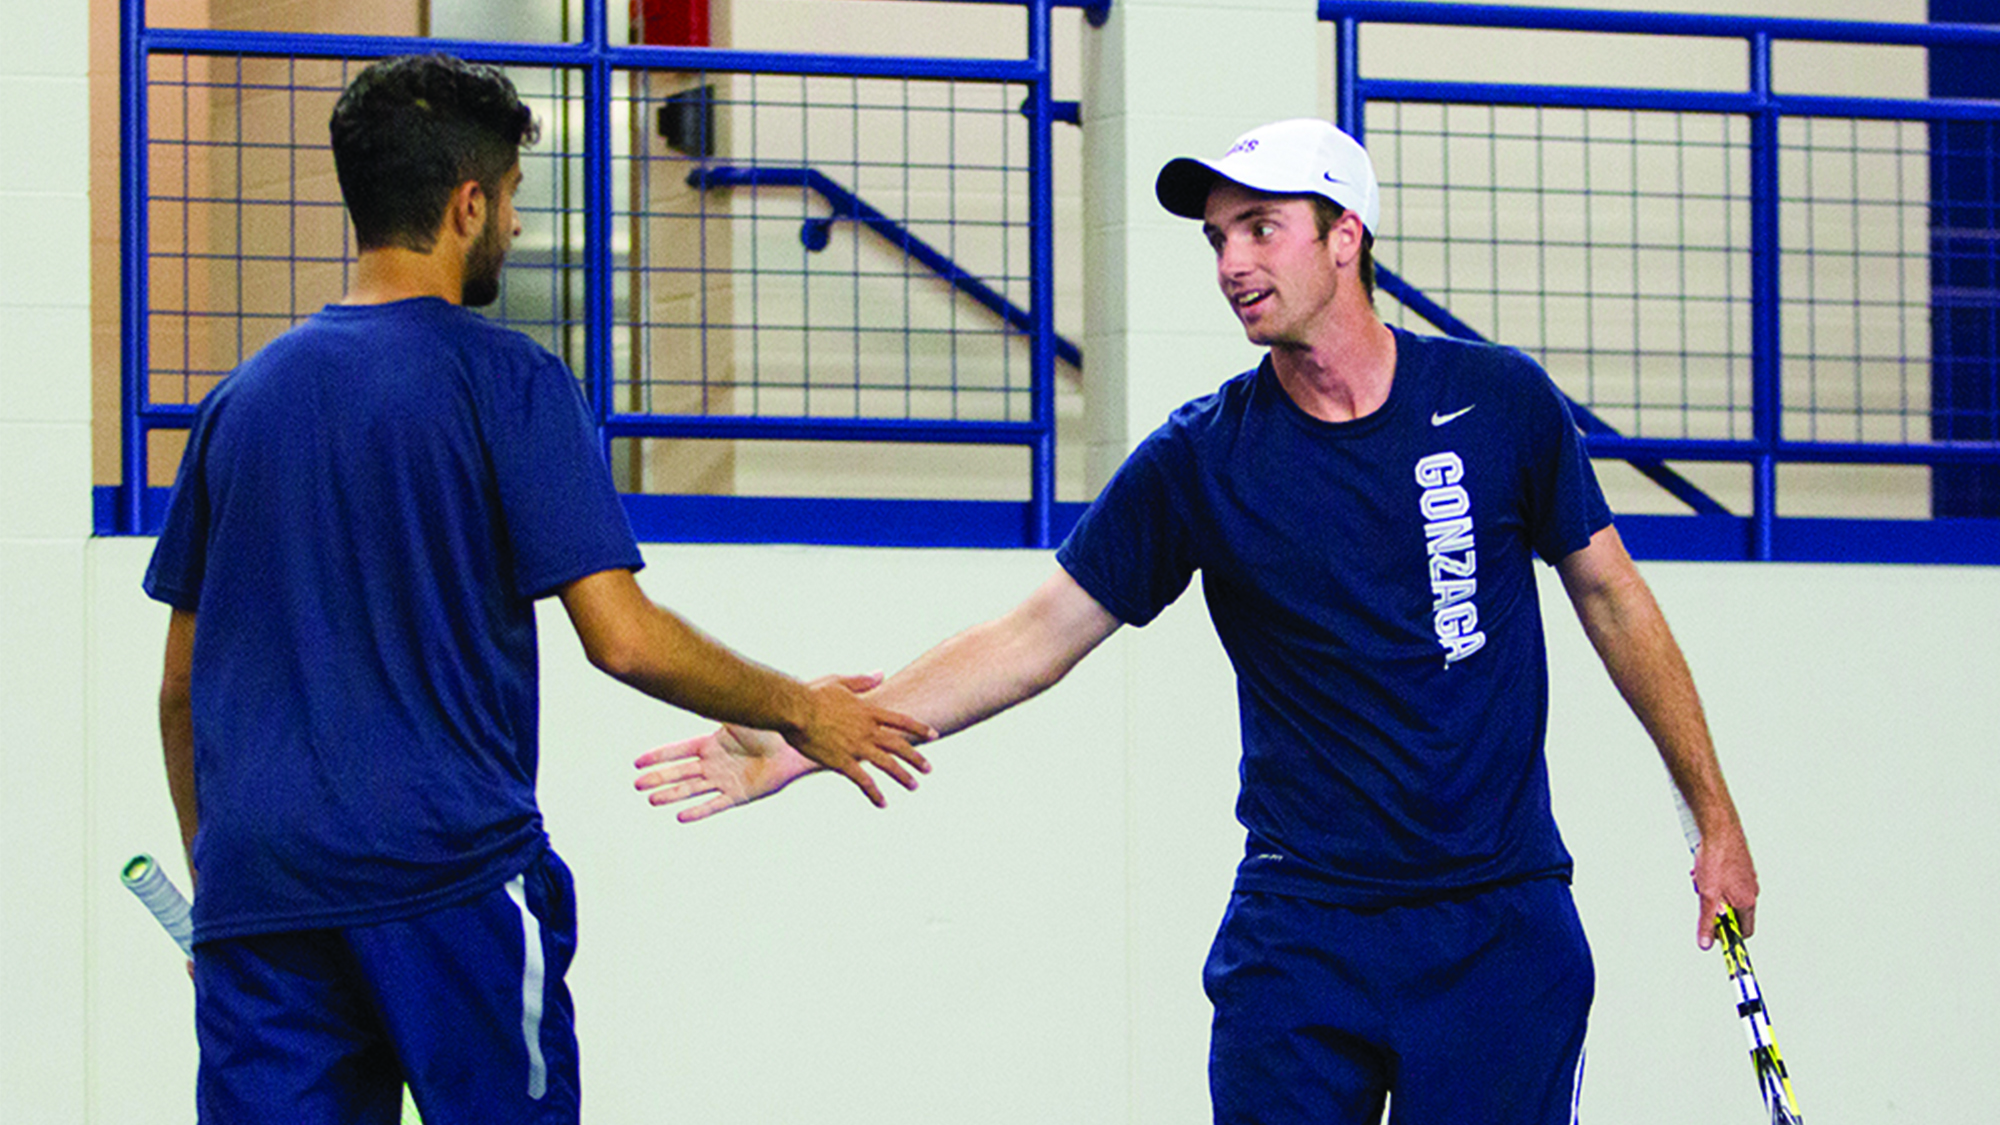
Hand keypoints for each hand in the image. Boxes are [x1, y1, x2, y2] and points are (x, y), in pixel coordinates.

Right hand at [635, 724, 814, 822]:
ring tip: (652, 800)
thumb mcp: (740, 715)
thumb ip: (720, 706)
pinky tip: (681, 816)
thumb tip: (699, 685)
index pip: (678, 751)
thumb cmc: (770, 727)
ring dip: (672, 795)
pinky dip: (699, 811)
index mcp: (712, 743)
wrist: (794, 747)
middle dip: (658, 778)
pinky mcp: (738, 795)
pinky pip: (715, 804)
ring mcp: (725, 780)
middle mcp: (715, 763)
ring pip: (692, 790)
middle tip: (637, 785)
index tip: (637, 763)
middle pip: (680, 773)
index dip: (659, 756)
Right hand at [783, 674, 935, 807]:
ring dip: (903, 776)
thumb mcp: (840, 682)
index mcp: (868, 711)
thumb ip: (862, 681)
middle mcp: (867, 730)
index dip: (919, 728)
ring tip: (914, 786)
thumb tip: (880, 673)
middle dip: (916, 758)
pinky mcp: (842, 762)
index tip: (934, 736)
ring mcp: (857, 746)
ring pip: (888, 764)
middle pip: (899, 745)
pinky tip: (883, 803)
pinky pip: (864, 781)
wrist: (794, 709)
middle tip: (929, 769)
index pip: (901, 721)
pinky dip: (875, 793)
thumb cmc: (812, 693)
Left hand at [1691, 820, 1758, 948]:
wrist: (1719, 828)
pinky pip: (1725, 880)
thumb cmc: (1717, 859)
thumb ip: (1707, 922)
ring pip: (1726, 894)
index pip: (1744, 931)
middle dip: (1714, 907)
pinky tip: (1702, 869)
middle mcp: (1751, 891)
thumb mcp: (1707, 897)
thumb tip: (1706, 943)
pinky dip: (1712, 878)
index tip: (1714, 932)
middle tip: (1702, 897)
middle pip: (1732, 912)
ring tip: (1700, 879)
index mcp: (1747, 902)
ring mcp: (1746, 877)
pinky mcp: (1740, 866)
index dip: (1729, 934)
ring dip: (1710, 891)